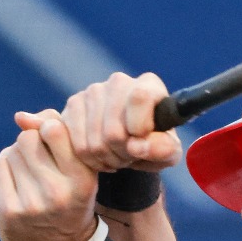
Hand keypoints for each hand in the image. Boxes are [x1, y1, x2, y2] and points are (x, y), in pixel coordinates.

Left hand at [0, 110, 98, 240]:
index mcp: (82, 178)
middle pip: (28, 138)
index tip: (54, 139)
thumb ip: (59, 130)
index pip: (54, 129)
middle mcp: (58, 192)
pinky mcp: (9, 211)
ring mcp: (32, 203)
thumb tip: (20, 117)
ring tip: (31, 172)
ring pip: (12, 151)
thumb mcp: (80, 166)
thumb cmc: (71, 194)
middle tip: (40, 158)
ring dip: (19, 155)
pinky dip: (7, 167)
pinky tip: (18, 179)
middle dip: (32, 142)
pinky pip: (0, 166)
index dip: (49, 128)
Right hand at [53, 71, 180, 173]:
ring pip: (95, 141)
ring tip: (117, 156)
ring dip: (107, 158)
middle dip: (123, 153)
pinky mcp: (73, 105)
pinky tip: (101, 155)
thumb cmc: (152, 145)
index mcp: (148, 85)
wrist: (126, 144)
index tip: (141, 143)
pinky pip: (79, 145)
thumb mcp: (168, 152)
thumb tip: (137, 146)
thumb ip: (163, 149)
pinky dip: (91, 159)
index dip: (139, 127)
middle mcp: (119, 82)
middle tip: (130, 156)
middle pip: (114, 129)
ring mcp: (93, 91)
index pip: (140, 98)